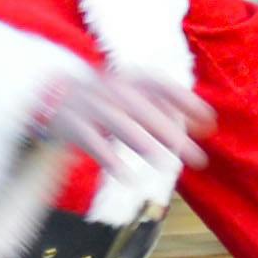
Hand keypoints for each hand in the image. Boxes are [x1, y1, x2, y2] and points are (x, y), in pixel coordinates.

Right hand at [32, 64, 212, 172]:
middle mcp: (111, 89)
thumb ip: (166, 104)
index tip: (210, 122)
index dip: (186, 102)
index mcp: (128, 79)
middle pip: (144, 109)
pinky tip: (130, 178)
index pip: (161, 85)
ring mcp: (91, 107)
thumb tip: (210, 122)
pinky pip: (94, 144)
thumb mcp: (132, 93)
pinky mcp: (73, 126)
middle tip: (197, 157)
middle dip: (172, 133)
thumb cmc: (103, 98)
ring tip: (167, 164)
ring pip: (120, 125)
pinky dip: (111, 160)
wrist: (47, 92)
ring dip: (145, 144)